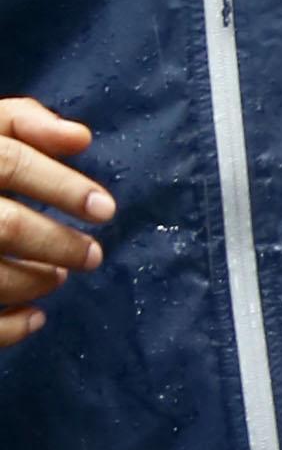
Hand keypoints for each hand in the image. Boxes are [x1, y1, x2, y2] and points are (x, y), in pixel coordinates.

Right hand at [0, 100, 109, 343]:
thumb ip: (22, 123)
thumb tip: (81, 138)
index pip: (11, 162)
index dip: (62, 186)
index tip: (105, 210)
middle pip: (6, 226)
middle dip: (59, 244)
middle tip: (92, 255)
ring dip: (36, 281)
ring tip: (57, 276)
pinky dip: (11, 327)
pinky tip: (36, 317)